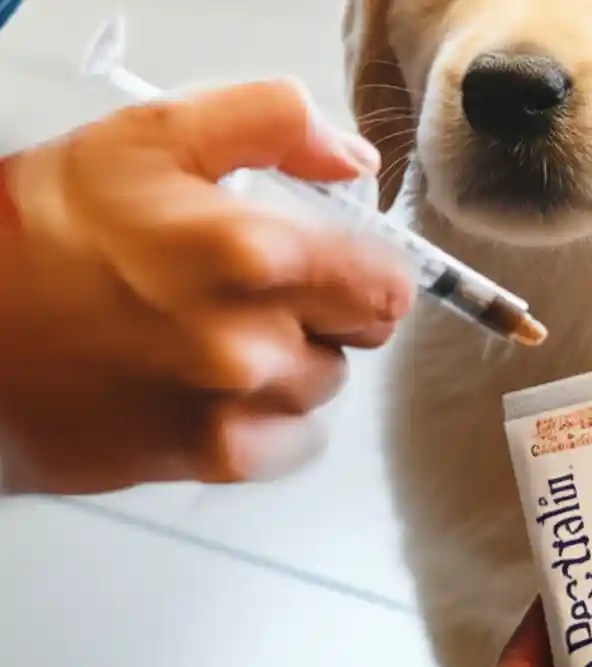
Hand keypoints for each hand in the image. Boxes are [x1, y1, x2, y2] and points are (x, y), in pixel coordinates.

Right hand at [0, 80, 412, 493]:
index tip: (340, 258)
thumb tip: (354, 161)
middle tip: (266, 289)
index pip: (388, 281)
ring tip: (219, 334)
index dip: (369, 265)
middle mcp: (255, 340)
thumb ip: (272, 124)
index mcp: (252, 254)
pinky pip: (292, 442)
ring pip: (323, 386)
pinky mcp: (212, 457)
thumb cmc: (42, 233)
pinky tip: (216, 388)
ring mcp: (234, 407)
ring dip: (294, 361)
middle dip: (333, 307)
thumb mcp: (153, 136)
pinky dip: (270, 418)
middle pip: (364, 334)